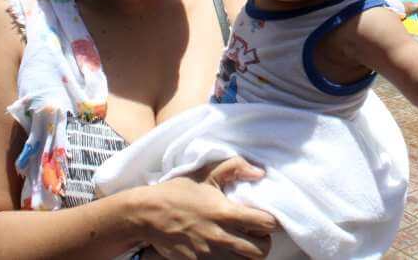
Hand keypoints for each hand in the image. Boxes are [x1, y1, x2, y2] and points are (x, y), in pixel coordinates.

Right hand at [134, 157, 278, 259]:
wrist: (146, 215)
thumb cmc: (178, 192)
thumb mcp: (206, 172)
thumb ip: (235, 167)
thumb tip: (259, 172)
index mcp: (225, 213)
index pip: (266, 224)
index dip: (271, 221)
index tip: (265, 216)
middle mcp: (220, 238)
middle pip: (261, 250)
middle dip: (264, 241)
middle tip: (256, 232)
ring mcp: (209, 255)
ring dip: (248, 254)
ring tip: (242, 242)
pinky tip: (226, 250)